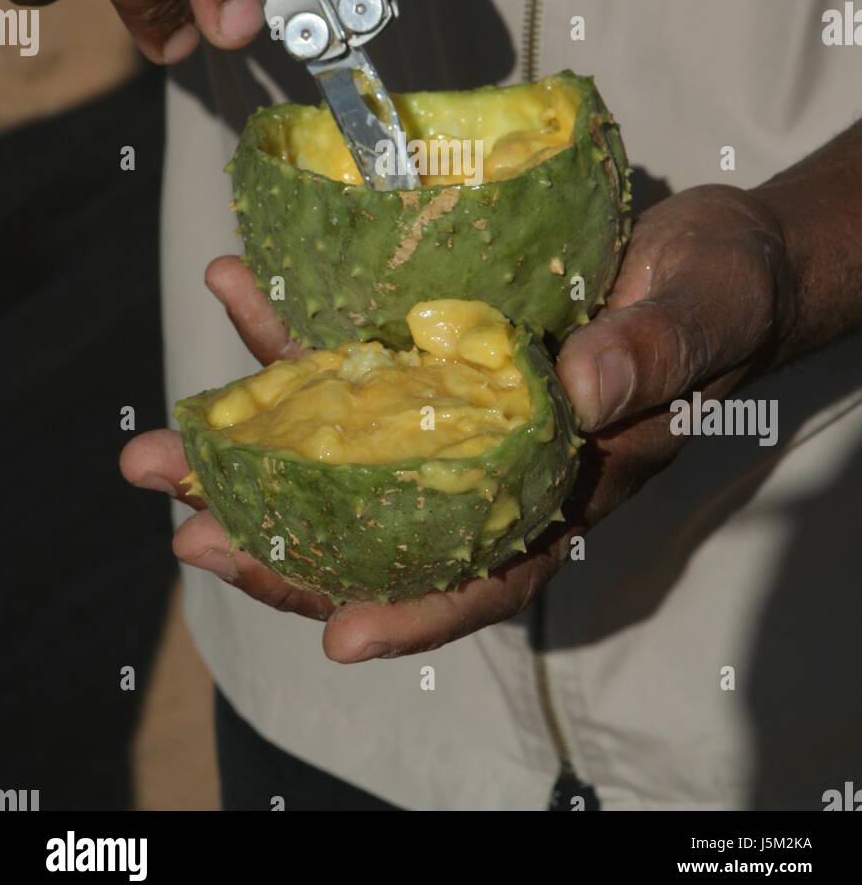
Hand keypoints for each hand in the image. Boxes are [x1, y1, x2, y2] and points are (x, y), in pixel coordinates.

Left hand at [122, 186, 795, 660]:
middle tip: (189, 527)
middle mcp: (497, 459)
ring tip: (162, 444)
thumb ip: (652, 354)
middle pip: (385, 526)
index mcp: (570, 482)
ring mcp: (456, 404)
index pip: (494, 570)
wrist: (708, 249)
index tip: (341, 636)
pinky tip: (236, 287)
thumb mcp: (704, 315)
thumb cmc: (720, 294)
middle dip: (281, 540)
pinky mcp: (433, 342)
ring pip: (346, 444)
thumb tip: (578, 388)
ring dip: (251, 439)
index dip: (421, 612)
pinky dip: (290, 330)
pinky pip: (352, 350)